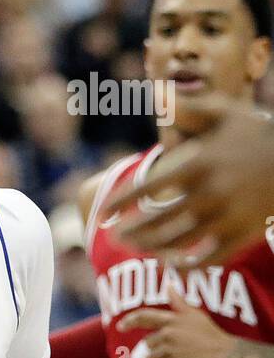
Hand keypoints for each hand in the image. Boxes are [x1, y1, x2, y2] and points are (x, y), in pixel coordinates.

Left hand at [102, 97, 273, 265]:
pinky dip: (187, 265)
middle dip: (131, 232)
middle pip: (156, 222)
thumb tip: (152, 92)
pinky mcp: (242, 234)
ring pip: (178, 242)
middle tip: (116, 238)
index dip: (119, 203)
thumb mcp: (223, 113)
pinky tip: (173, 265)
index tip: (103, 213)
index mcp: (196, 164)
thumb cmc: (256, 133)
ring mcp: (225, 216)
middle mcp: (208, 192)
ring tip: (137, 249)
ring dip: (152, 249)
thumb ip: (185, 108)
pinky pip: (209, 257)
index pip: (145, 189)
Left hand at [121, 288, 238, 357]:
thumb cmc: (212, 336)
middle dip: (156, 348)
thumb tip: (169, 285)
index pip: (144, 316)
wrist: (227, 357)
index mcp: (173, 320)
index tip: (119, 326)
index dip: (129, 321)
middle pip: (148, 342)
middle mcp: (168, 333)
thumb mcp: (196, 315)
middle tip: (177, 353)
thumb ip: (178, 302)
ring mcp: (169, 350)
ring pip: (150, 356)